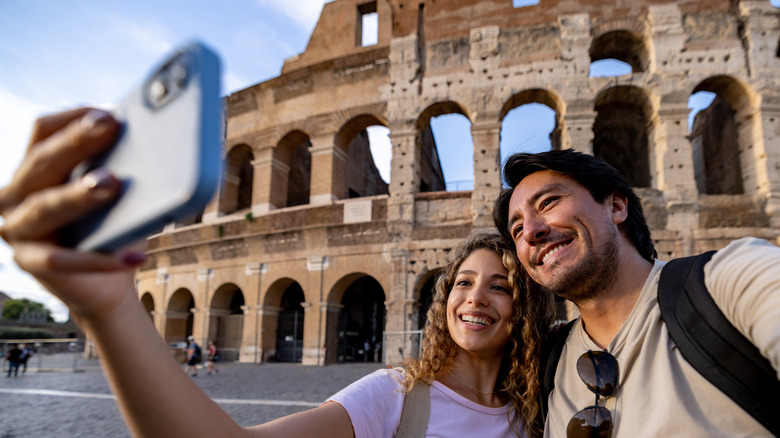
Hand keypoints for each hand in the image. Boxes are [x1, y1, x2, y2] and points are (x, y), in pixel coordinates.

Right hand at [0, 108, 145, 324]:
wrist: (107, 283)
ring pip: (45, 207)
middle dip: (76, 142)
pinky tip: (133, 256)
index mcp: (35, 168)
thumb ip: (122, 167)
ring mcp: (18, 229)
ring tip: (111, 183)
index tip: (107, 112)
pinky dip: (99, 259)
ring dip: (77, 194)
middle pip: (43, 161)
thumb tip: (156, 141)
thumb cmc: (113, 227)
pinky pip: (62, 260)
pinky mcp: (30, 263)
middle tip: (107, 126)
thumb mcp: (118, 193)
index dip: (72, 118)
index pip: (43, 131)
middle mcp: (16, 194)